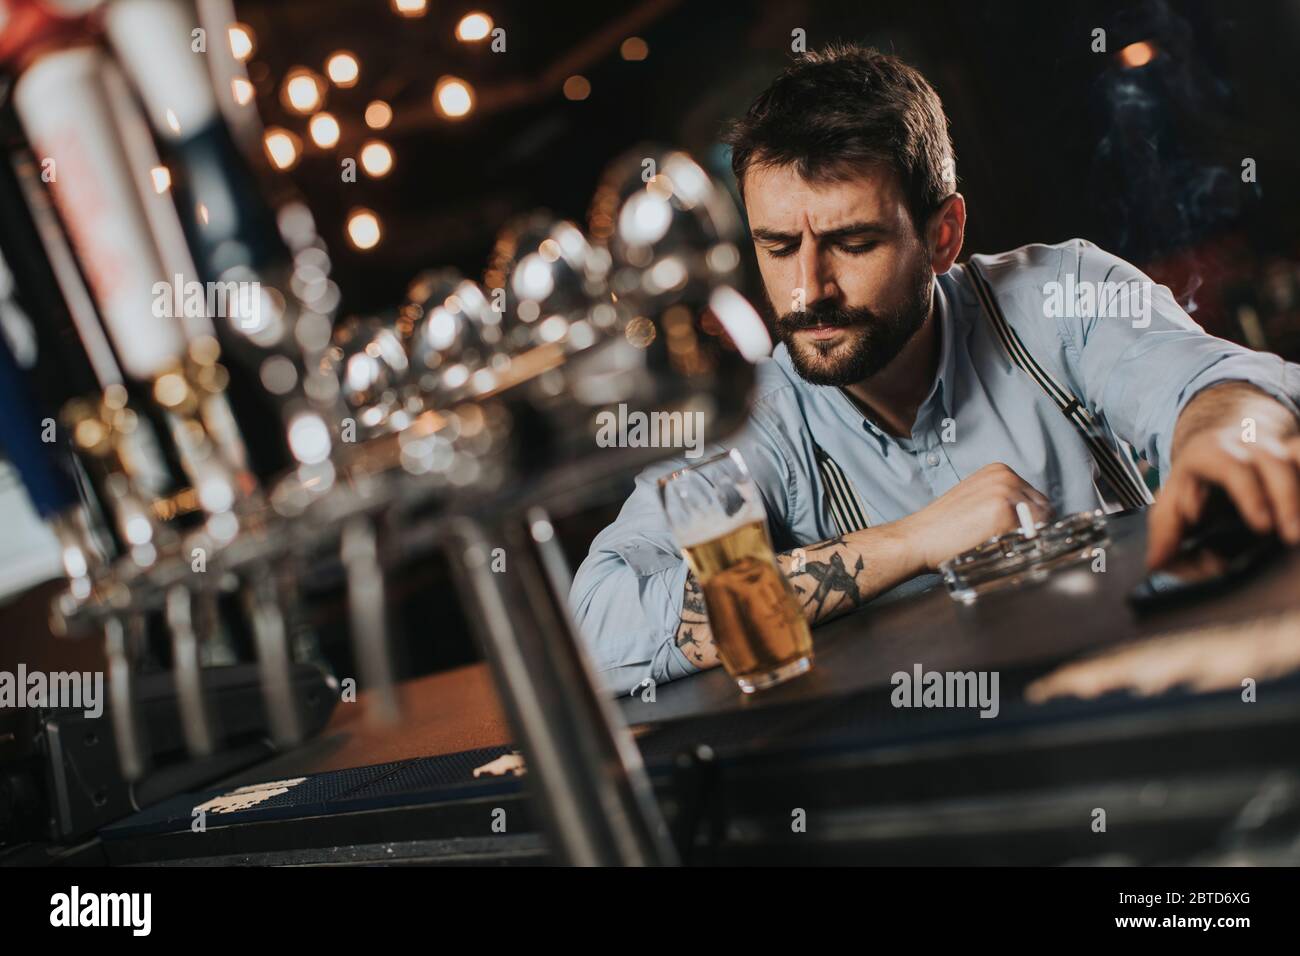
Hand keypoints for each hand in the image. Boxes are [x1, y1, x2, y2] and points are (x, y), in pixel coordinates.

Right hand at [895, 463, 1053, 571]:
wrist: (918, 538)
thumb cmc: (944, 527)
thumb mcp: (976, 499)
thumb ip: (1003, 501)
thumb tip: (1033, 519)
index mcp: (999, 470)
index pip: (1036, 498)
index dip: (1031, 520)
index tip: (1017, 533)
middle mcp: (1006, 476)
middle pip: (1043, 509)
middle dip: (1032, 528)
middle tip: (1007, 542)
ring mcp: (1006, 493)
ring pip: (1041, 523)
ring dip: (1027, 538)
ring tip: (998, 544)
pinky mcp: (1005, 514)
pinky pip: (1030, 536)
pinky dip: (1020, 547)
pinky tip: (996, 548)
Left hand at [1147, 425, 1299, 567]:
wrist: (1219, 445)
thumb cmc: (1194, 480)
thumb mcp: (1172, 499)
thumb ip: (1165, 530)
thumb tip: (1155, 563)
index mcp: (1209, 453)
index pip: (1232, 467)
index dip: (1248, 494)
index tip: (1261, 525)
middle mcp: (1245, 444)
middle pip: (1272, 462)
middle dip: (1284, 496)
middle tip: (1291, 536)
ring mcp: (1274, 446)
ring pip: (1294, 460)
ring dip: (1298, 497)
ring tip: (1298, 535)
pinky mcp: (1292, 454)